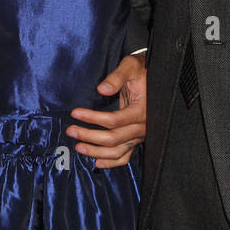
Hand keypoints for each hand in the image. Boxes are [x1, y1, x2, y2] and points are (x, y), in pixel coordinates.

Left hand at [66, 53, 146, 167]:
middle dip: (89, 136)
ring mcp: (140, 135)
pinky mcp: (137, 139)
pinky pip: (125, 156)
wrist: (158, 78)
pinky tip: (97, 163)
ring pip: (117, 152)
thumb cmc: (143, 70)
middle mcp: (142, 127)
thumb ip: (116, 77)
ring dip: (96, 152)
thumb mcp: (130, 67)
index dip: (93, 118)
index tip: (75, 113)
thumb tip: (101, 89)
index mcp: (141, 111)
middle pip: (113, 139)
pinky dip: (111, 162)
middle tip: (70, 130)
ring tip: (78, 147)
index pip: (113, 120)